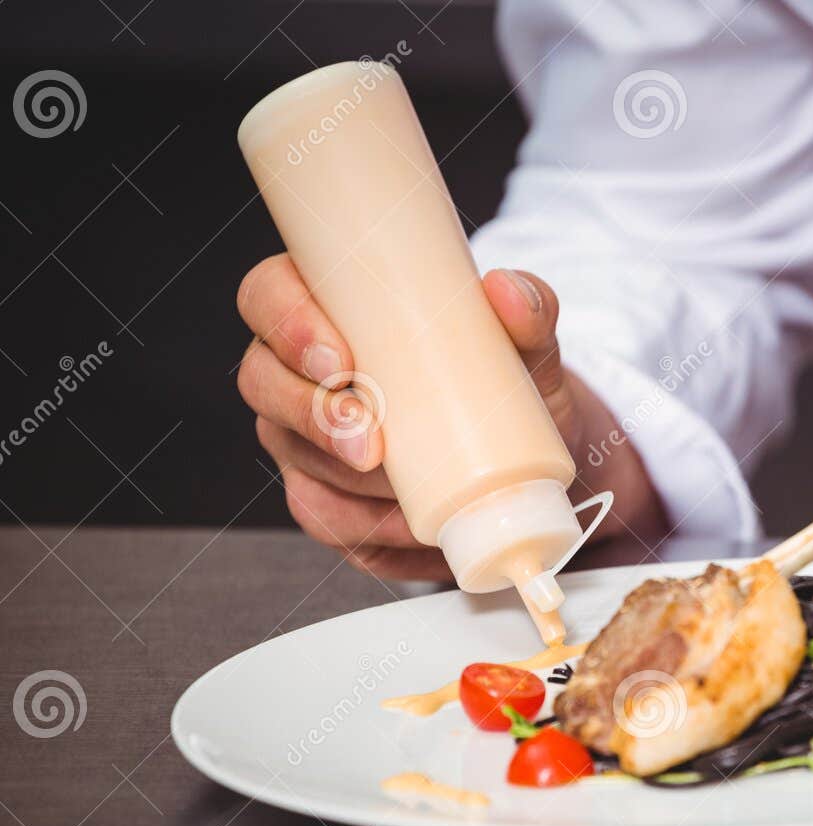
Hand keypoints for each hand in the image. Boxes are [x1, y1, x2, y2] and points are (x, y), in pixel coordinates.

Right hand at [236, 255, 664, 580]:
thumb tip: (507, 291)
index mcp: (331, 308)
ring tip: (411, 492)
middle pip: (263, 382)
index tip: (339, 361)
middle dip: (313, 416)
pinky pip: (324, 517)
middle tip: (373, 443)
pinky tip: (407, 527)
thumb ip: (530, 311)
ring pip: (295, 456)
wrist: (524, 463)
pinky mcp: (326, 498)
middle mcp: (300, 370)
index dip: (287, 324)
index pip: (269, 296)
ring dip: (349, 480)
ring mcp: (304, 437)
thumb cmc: (507, 387)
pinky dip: (368, 527)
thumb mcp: (528, 348)